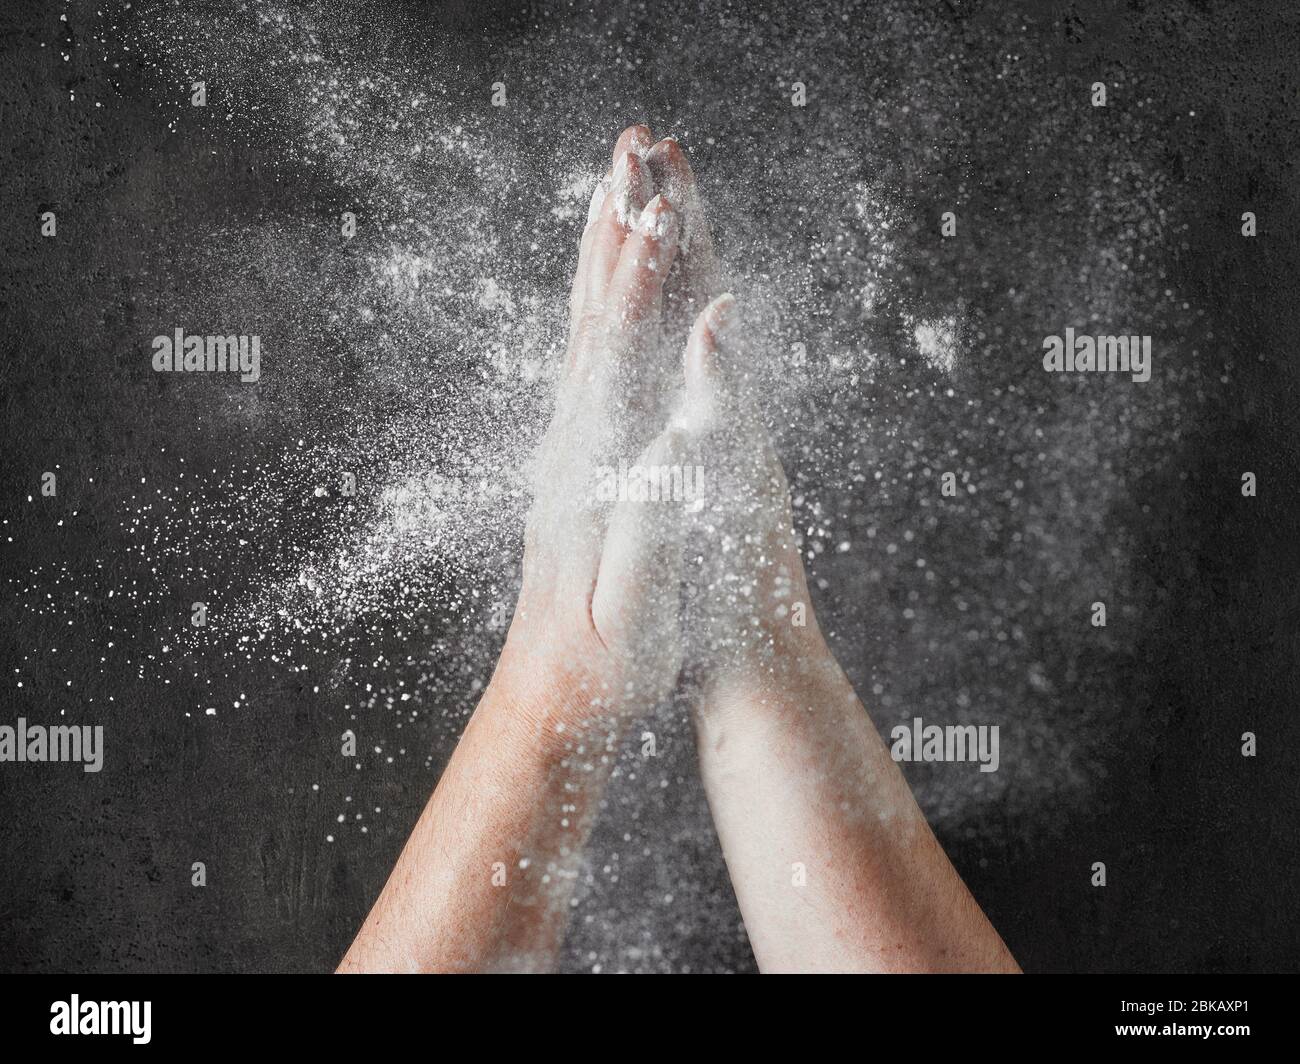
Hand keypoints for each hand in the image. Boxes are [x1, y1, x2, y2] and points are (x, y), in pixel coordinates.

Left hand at [496, 126, 718, 733]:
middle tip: (631, 158)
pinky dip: (600, 313)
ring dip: (600, 260)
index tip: (662, 205)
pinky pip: (586, 368)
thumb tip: (682, 430)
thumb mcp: (639, 598)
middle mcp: (569, 447)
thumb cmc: (606, 662)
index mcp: (591, 470)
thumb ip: (660, 502)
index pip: (617, 351)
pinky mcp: (573, 467)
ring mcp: (566, 454)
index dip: (642, 277)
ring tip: (613, 195)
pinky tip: (607, 296)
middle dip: (614, 235)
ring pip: (583, 335)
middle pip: (591, 321)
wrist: (552, 699)